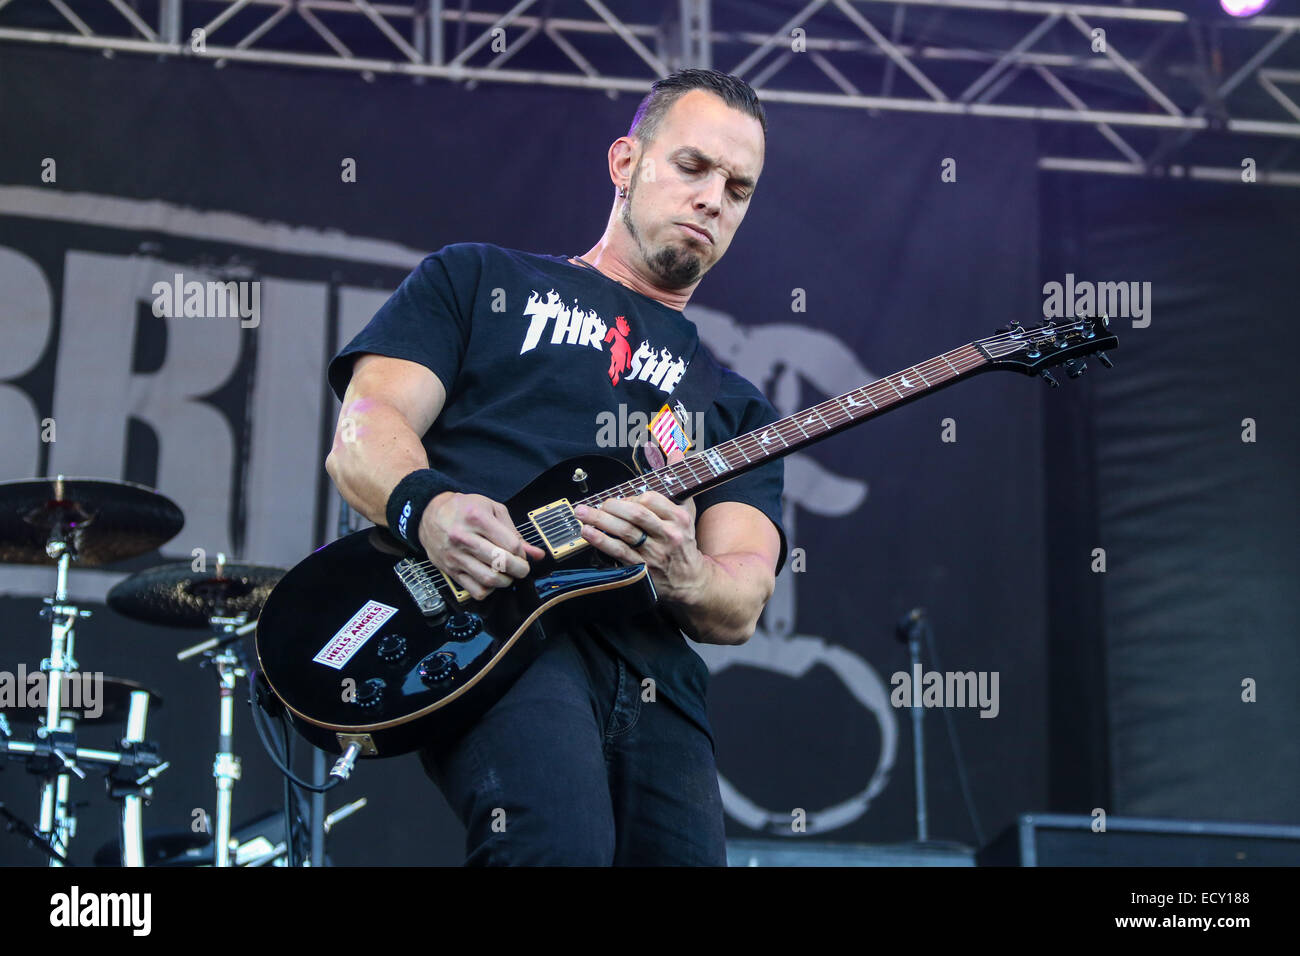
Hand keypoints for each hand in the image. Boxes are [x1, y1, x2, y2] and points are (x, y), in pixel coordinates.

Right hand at [418, 491, 545, 600]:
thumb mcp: (492, 509)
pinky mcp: (450, 570)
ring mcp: (455, 556)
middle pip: (501, 563)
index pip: (510, 544)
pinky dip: (488, 590)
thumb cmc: (464, 509)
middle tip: (522, 568)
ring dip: (505, 581)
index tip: (521, 553)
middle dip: (520, 570)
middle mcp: (463, 537)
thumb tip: (537, 554)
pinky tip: (490, 580)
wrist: (430, 514)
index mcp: (476, 517)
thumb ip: (515, 532)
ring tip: (507, 575)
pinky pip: (474, 590)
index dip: (522, 552)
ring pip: (488, 579)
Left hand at [574, 489, 705, 604]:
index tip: (621, 500)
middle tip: (597, 503)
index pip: (652, 499)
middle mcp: (669, 535)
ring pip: (625, 532)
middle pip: (636, 515)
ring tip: (582, 513)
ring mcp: (655, 553)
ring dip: (600, 521)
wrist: (691, 580)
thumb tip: (675, 451)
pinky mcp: (643, 568)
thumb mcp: (688, 511)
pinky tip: (587, 532)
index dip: (631, 497)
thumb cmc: (683, 542)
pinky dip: (600, 541)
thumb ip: (678, 480)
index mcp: (679, 518)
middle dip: (612, 506)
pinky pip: (618, 552)